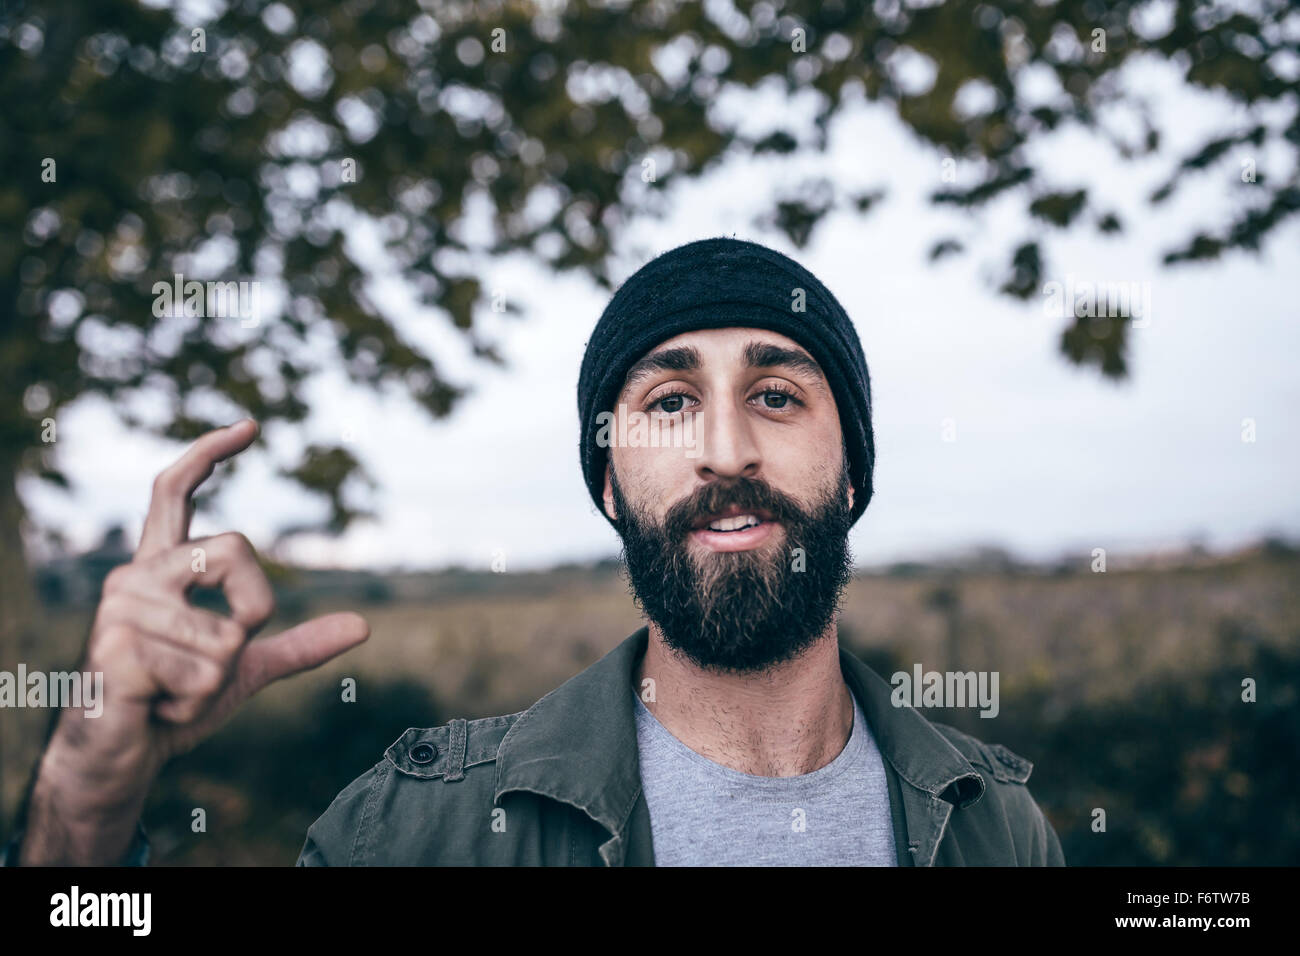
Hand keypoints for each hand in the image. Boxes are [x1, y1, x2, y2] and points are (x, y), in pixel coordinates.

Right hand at [20, 420, 369, 863]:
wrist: (119, 762)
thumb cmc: (173, 707)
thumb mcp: (244, 671)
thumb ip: (298, 646)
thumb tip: (364, 627)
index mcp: (162, 570)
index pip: (174, 492)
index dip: (209, 453)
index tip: (250, 425)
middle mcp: (136, 576)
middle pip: (235, 551)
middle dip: (250, 613)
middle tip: (209, 660)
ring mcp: (121, 609)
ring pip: (226, 636)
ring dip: (213, 682)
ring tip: (171, 694)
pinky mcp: (115, 648)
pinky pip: (203, 674)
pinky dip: (193, 705)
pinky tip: (155, 708)